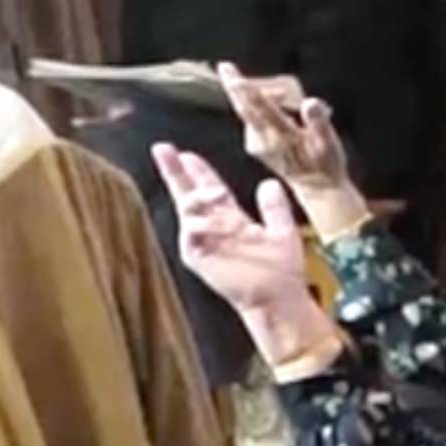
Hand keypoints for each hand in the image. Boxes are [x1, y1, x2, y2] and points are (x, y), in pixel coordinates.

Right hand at [158, 145, 343, 370]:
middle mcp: (215, 228)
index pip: (211, 190)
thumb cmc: (282, 271)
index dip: (199, 172)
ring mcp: (204, 242)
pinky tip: (204, 213)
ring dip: (192, 191)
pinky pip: (190, 231)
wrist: (278, 298)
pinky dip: (197, 221)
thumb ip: (275, 208)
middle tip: (162, 148)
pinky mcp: (198, 256)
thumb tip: (268, 183)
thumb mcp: (283, 231)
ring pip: (188, 208)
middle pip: (190, 194)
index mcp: (233, 221)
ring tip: (196, 176)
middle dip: (176, 172)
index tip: (187, 153)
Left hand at [217, 65, 373, 238]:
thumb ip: (319, 122)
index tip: (227, 69)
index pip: (258, 106)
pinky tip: (277, 109)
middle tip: (228, 69)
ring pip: (249, 111)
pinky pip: (252, 119)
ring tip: (284, 98)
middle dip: (236, 88)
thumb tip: (311, 103)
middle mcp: (263, 139)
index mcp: (281, 135)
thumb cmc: (325, 163)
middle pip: (244, 107)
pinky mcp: (255, 145)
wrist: (317, 187)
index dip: (244, 87)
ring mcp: (256, 143)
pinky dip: (261, 109)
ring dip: (259, 98)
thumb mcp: (329, 143)